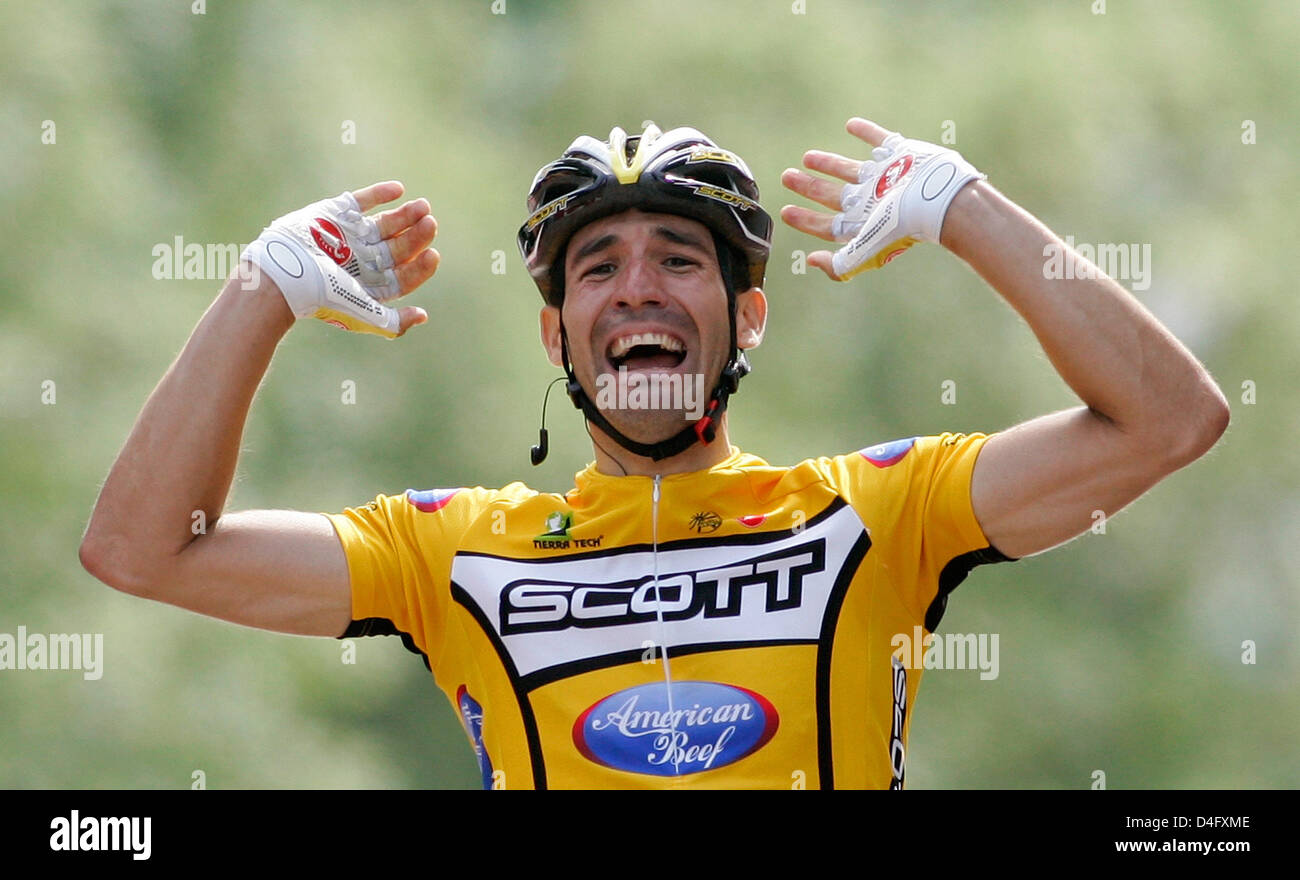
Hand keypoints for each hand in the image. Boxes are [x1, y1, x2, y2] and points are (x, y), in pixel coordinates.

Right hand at [241, 181, 438, 337]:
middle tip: (430, 223)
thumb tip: (423, 316)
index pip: (405, 275)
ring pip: (386, 224)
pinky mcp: (335, 214)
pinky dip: (380, 194)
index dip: (422, 266)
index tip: (433, 254)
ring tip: (422, 207)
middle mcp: (364, 260)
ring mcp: (351, 236)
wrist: (286, 271)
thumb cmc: (326, 297)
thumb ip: (394, 322)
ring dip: (405, 215)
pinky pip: (362, 201)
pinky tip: (399, 189)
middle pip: (399, 247)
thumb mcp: (365, 315)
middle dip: (417, 236)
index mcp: (371, 284)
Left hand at [781, 118, 983, 280]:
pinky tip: (851, 125)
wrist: (939, 198)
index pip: (827, 224)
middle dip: (809, 187)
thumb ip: (839, 264)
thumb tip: (811, 262)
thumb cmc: (903, 227)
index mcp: (863, 223)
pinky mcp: (900, 154)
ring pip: (848, 169)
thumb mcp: (866, 252)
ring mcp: (885, 176)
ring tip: (807, 157)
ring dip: (828, 163)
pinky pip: (879, 139)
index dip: (806, 219)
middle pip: (832, 195)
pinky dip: (865, 131)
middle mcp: (871, 200)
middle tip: (787, 178)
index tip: (785, 212)